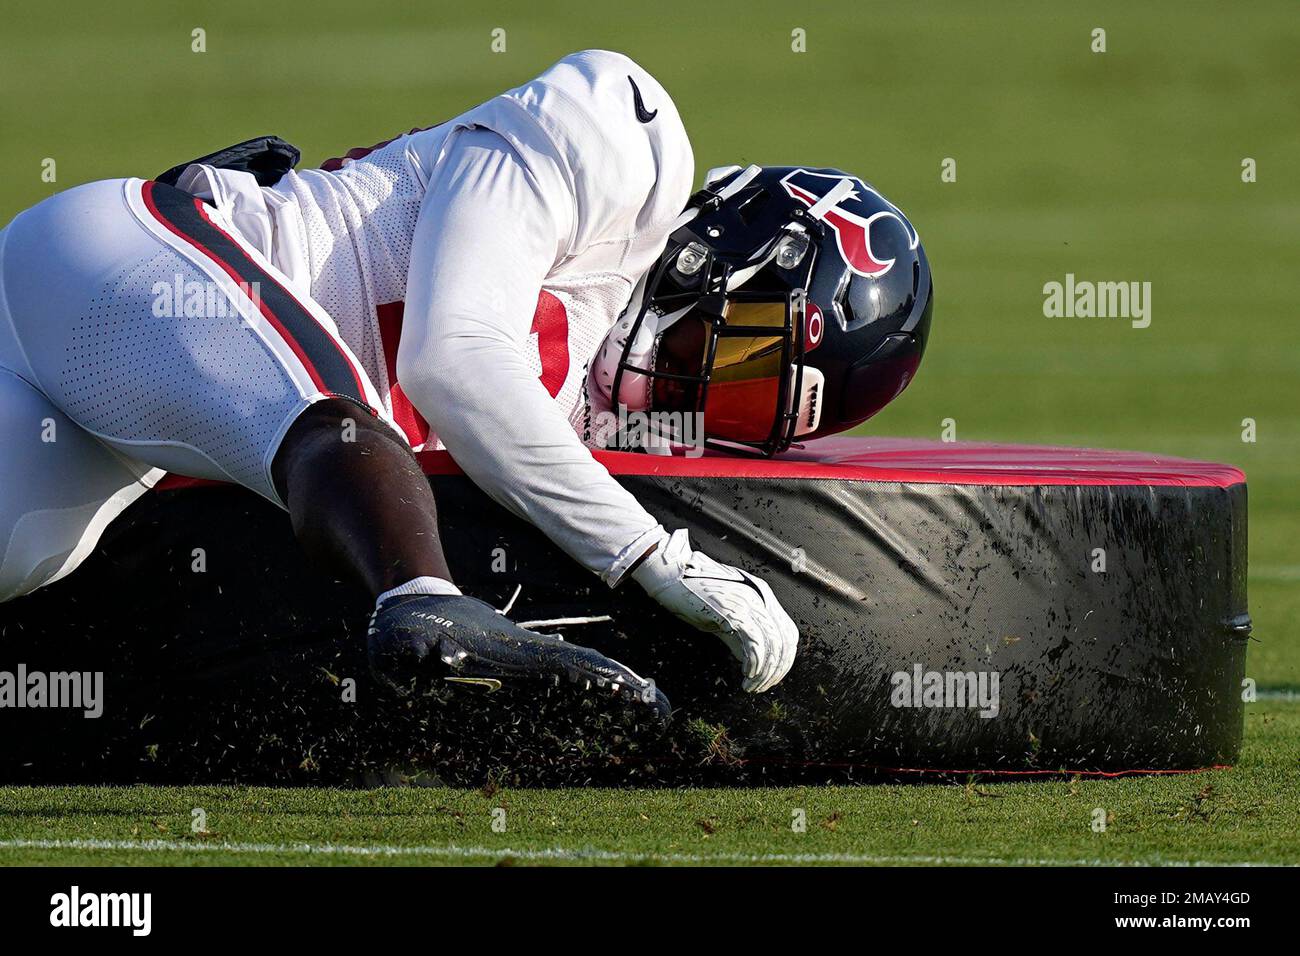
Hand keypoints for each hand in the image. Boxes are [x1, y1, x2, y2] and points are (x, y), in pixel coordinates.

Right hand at [631, 529, 797, 692]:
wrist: (671, 574)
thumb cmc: (692, 592)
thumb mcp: (722, 615)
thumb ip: (739, 636)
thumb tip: (750, 659)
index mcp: (761, 596)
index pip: (787, 632)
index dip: (783, 659)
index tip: (771, 675)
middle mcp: (759, 597)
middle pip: (784, 641)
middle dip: (776, 670)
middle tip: (762, 686)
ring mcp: (747, 603)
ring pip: (772, 645)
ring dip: (765, 672)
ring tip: (751, 685)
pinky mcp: (732, 611)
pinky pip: (754, 643)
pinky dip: (754, 664)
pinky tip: (747, 673)